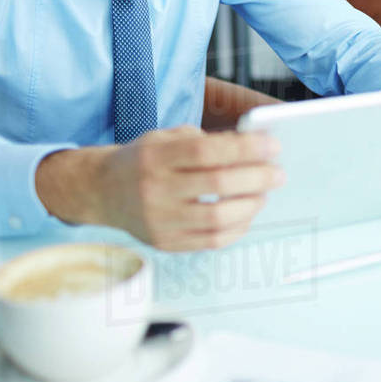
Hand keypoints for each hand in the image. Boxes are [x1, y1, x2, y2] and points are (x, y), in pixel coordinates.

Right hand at [38, 126, 284, 250]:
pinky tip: (246, 214)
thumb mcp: (167, 138)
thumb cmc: (144, 160)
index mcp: (155, 157)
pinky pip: (211, 241)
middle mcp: (154, 190)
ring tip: (263, 194)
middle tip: (278, 173)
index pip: (207, 152)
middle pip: (217, 185)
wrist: (103, 191)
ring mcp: (159, 221)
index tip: (273, 146)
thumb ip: (206, 141)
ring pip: (217, 218)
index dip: (245, 149)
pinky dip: (237, 228)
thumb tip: (254, 147)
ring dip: (251, 205)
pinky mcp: (165, 243)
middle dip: (257, 178)